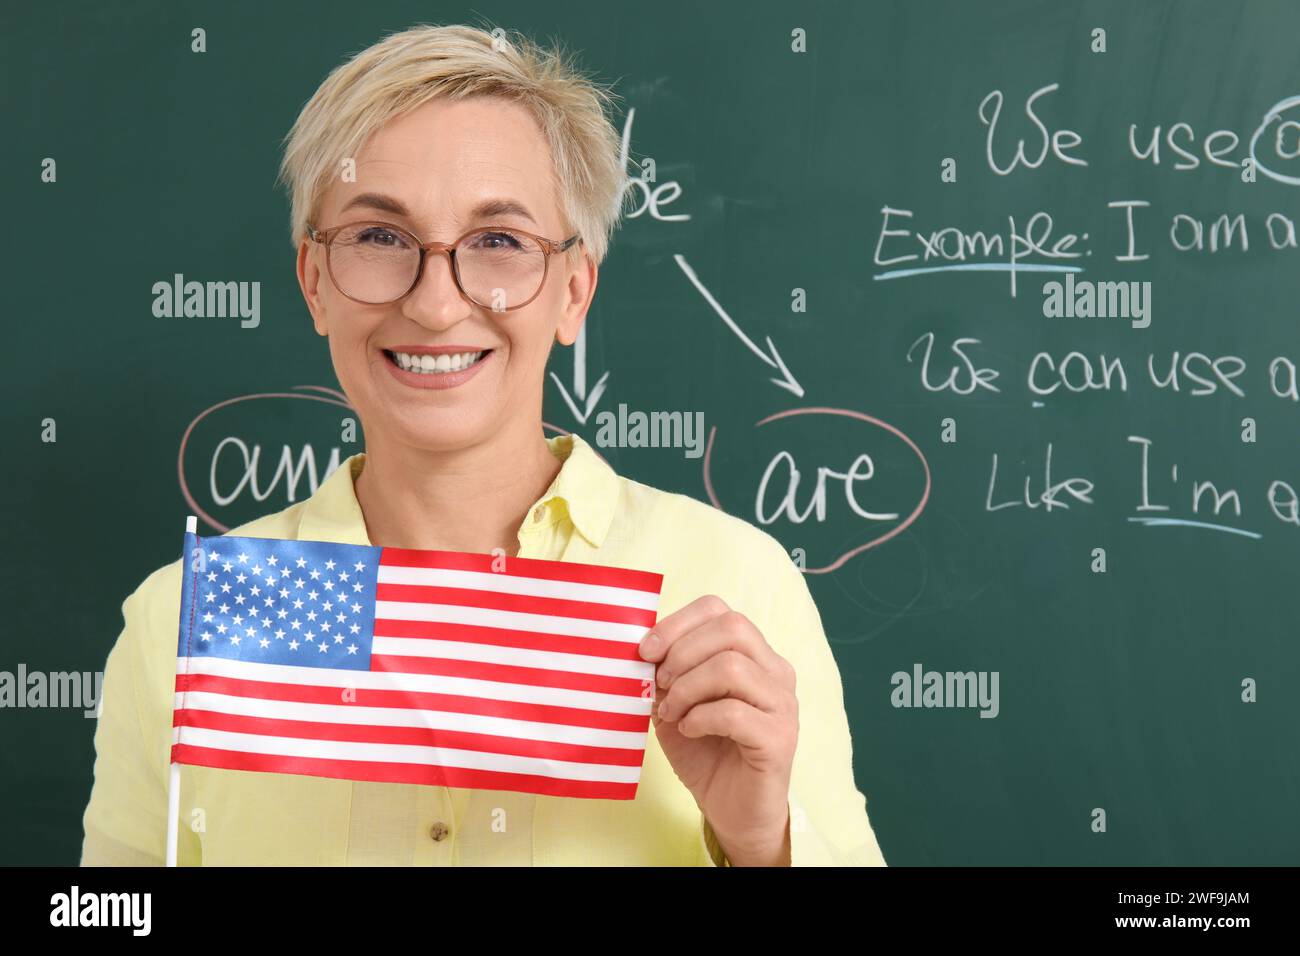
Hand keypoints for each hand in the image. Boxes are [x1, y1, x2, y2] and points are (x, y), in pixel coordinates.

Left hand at [638, 594, 797, 865]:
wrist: (733, 812)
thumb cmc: (706, 753)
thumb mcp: (675, 705)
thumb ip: (665, 675)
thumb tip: (643, 650)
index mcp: (753, 654)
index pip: (719, 609)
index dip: (677, 623)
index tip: (645, 651)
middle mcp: (775, 671)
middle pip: (731, 628)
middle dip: (682, 652)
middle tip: (661, 685)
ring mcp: (782, 704)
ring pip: (731, 667)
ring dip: (688, 688)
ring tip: (671, 713)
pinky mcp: (779, 738)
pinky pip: (734, 712)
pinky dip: (700, 718)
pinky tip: (688, 730)